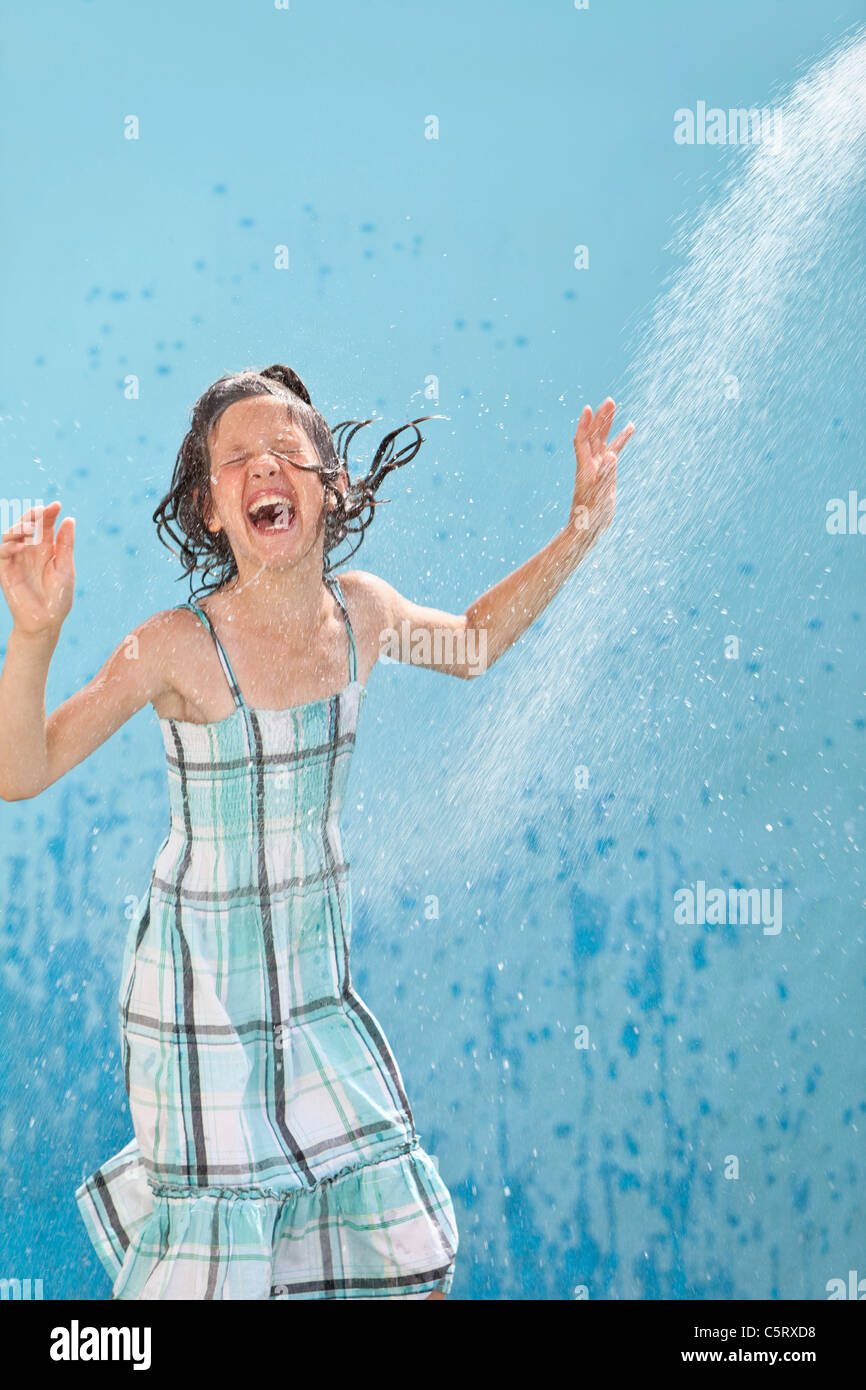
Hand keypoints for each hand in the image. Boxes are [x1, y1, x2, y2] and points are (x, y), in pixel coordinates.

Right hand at [0, 501, 75, 634]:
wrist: (46, 621)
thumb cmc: (58, 597)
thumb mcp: (65, 568)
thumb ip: (65, 545)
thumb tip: (70, 519)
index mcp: (46, 549)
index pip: (45, 525)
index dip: (49, 513)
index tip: (57, 505)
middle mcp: (30, 551)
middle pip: (26, 525)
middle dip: (32, 515)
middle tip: (40, 511)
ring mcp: (16, 559)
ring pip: (11, 535)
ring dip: (19, 527)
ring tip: (31, 528)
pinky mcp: (5, 571)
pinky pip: (2, 553)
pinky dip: (10, 546)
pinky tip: (22, 545)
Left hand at [570, 399, 633, 542]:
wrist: (588, 527)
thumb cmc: (590, 515)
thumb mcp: (599, 496)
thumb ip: (605, 475)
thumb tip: (611, 455)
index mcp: (585, 469)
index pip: (582, 441)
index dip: (585, 425)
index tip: (589, 409)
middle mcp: (589, 465)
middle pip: (593, 436)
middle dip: (600, 418)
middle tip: (609, 401)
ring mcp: (598, 467)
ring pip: (602, 440)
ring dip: (608, 424)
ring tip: (614, 406)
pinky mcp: (606, 472)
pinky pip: (613, 451)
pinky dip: (620, 439)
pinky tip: (630, 428)